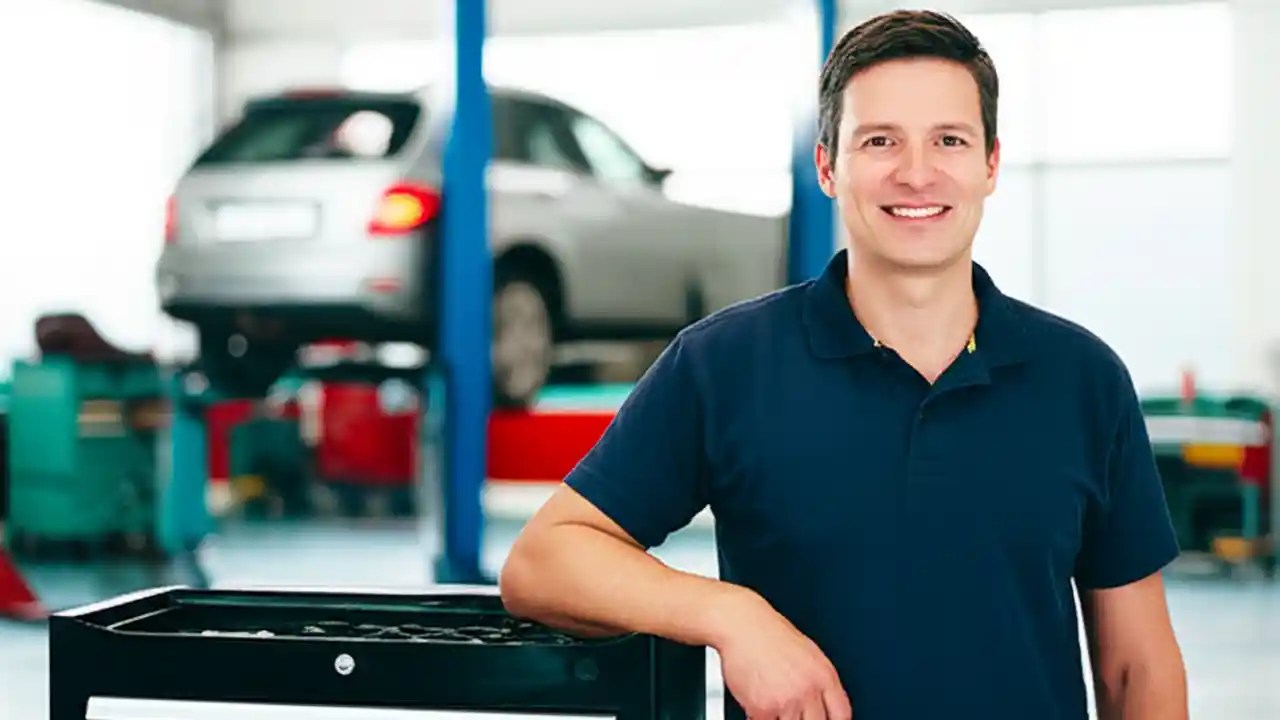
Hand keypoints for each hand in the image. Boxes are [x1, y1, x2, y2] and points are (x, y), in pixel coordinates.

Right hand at [711, 590, 851, 719]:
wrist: (742, 625)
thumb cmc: (770, 633)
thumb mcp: (808, 654)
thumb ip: (818, 681)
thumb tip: (822, 704)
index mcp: (824, 676)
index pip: (841, 714)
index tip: (823, 719)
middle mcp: (808, 690)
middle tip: (793, 712)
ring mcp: (786, 701)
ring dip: (782, 718)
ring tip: (773, 704)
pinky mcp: (763, 708)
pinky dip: (759, 716)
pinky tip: (757, 700)